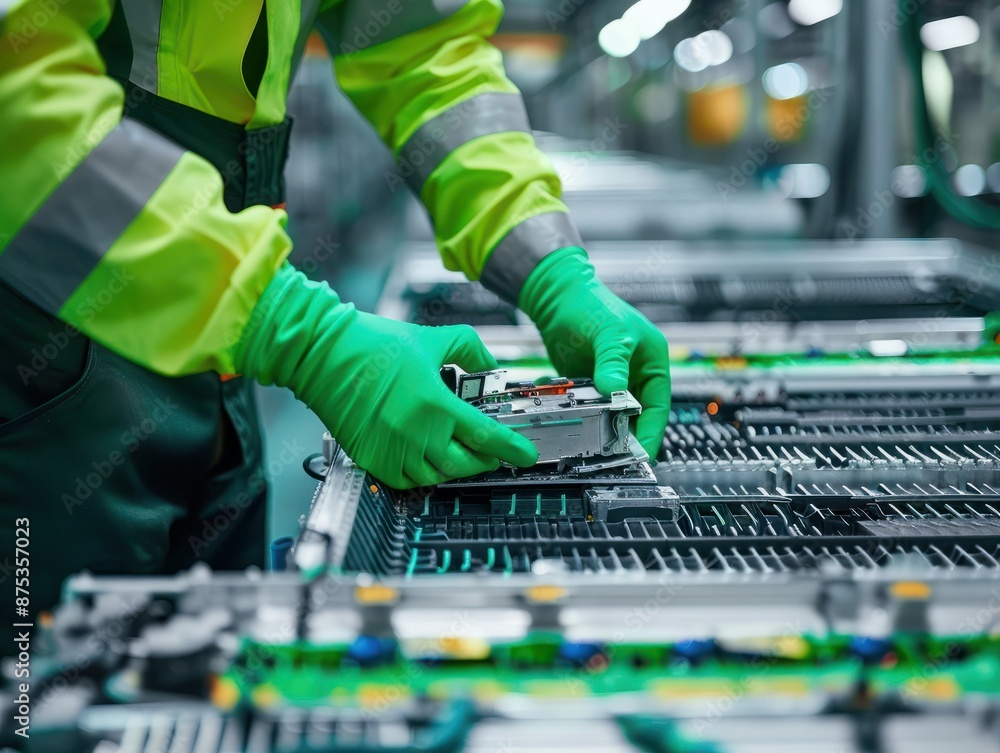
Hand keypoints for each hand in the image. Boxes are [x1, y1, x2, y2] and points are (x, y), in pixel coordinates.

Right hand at [236, 264, 538, 487]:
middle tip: (493, 453)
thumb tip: (489, 365)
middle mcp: (416, 434)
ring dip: (455, 468)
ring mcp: (393, 450)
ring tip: (461, 452)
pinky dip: (425, 475)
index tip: (525, 455)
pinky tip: (429, 458)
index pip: (486, 437)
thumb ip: (467, 349)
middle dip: (486, 461)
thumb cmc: (370, 344)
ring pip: (437, 477)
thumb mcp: (430, 338)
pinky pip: (407, 481)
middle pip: (466, 465)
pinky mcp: (372, 458)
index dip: (512, 450)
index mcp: (435, 404)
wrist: (323, 354)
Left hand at [518, 247, 670, 459]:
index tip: (641, 454)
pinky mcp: (587, 384)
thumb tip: (615, 390)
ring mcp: (609, 381)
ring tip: (588, 446)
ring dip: (598, 429)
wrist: (556, 295)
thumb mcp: (609, 333)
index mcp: (652, 362)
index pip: (657, 406)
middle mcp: (634, 374)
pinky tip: (565, 422)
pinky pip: (585, 408)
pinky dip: (576, 415)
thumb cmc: (591, 304)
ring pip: (609, 415)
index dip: (651, 433)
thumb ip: (613, 362)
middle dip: (623, 436)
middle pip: (634, 415)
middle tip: (611, 456)